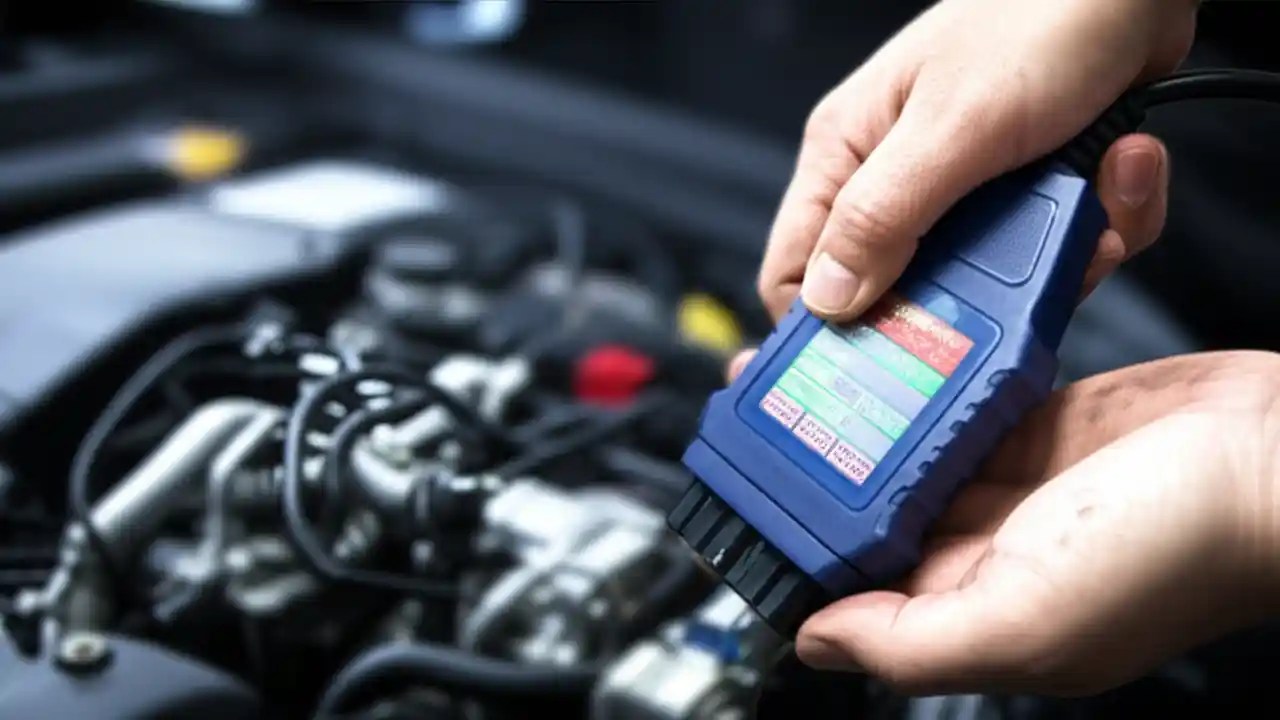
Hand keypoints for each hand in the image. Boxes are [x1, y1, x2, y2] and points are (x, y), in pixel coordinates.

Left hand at [728, 351, 1279, 695]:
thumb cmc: (1182, 551)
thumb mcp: (1030, 620)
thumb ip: (911, 640)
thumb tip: (813, 641)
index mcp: (968, 606)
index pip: (850, 585)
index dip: (793, 541)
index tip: (739, 489)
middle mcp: (983, 548)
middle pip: (869, 506)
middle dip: (815, 460)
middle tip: (765, 403)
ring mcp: (1011, 479)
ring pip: (909, 442)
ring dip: (864, 407)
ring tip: (811, 363)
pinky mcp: (1041, 418)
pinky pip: (963, 394)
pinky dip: (929, 372)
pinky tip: (890, 345)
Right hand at [758, 0, 1197, 322]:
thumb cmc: (1038, 18)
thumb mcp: (951, 128)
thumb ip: (882, 217)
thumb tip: (824, 300)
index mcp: (849, 154)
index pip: (799, 268)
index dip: (823, 328)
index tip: (869, 370)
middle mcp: (899, 178)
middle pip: (903, 292)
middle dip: (973, 302)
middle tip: (1015, 294)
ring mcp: (968, 190)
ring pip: (992, 282)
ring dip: (1055, 260)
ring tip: (1089, 213)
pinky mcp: (1031, 194)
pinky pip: (1057, 252)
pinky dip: (1102, 225)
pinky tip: (1117, 170)